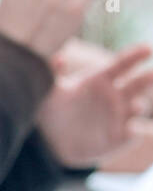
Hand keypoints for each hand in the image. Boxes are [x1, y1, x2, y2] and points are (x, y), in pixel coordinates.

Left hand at [37, 43, 152, 167]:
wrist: (51, 142)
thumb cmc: (52, 110)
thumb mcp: (49, 91)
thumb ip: (53, 72)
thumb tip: (59, 57)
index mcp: (101, 79)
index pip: (122, 63)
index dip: (135, 55)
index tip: (149, 48)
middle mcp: (114, 96)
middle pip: (137, 84)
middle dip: (147, 78)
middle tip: (152, 74)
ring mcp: (118, 117)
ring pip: (137, 108)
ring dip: (138, 106)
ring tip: (135, 106)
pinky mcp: (118, 138)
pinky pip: (132, 135)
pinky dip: (135, 133)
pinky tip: (132, 130)